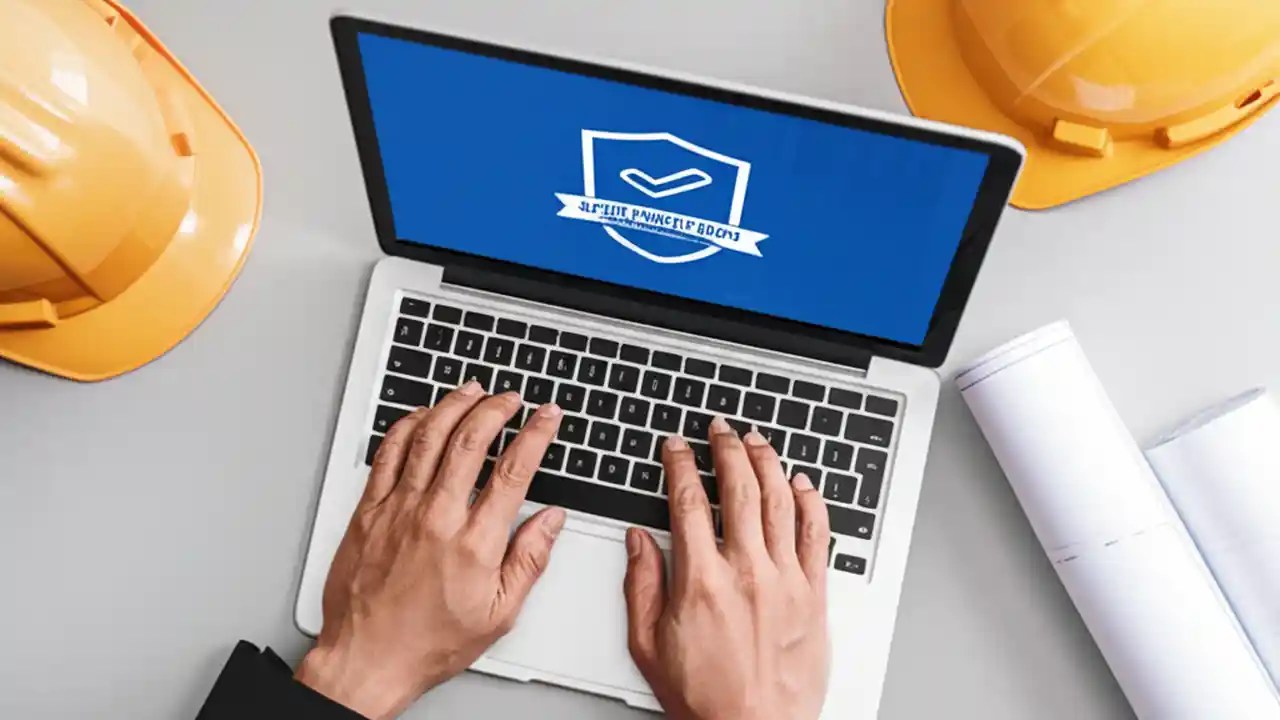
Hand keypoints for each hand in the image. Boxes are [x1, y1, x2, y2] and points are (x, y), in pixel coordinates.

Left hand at [295, 381, 566, 719]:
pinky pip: (388, 454)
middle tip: (510, 398)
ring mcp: (399, 510)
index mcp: (474, 544)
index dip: (535, 434)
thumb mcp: (499, 614)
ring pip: (428, 437)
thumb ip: (530, 560)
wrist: (367, 659)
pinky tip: (422, 416)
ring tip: (472, 391)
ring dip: (453, 405)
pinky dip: (407, 426)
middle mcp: (436, 519)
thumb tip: (550, 521)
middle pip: (470, 440)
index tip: (546, 416)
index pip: (514, 471)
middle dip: (496, 408)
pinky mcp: (369, 512)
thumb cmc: (427, 643)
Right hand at [624, 418, 830, 719]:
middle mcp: (747, 572)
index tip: (676, 448)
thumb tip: (638, 540)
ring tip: (757, 441)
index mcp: (702, 581)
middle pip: (739, 489)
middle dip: (726, 449)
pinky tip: (803, 483)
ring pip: (780, 501)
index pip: (688, 502)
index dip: (680, 465)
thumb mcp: (649, 644)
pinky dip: (811, 502)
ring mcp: (786, 581)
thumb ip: (642, 585)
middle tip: (719, 429)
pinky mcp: (814, 595)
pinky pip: (816, 535)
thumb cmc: (705, 698)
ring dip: (767, 463)